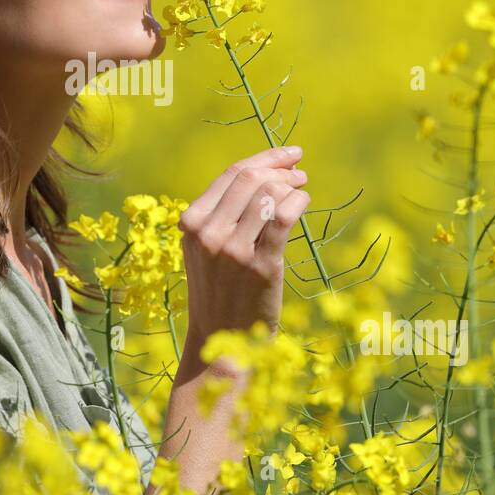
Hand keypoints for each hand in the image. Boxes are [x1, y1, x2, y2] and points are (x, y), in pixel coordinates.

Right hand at [176, 145, 309, 376]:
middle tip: (300, 172)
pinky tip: (304, 202)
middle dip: (280, 168)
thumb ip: (222, 213)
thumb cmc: (220, 290)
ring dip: (292, 185)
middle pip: (251, 178)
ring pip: (268, 194)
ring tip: (301, 188)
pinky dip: (298, 201)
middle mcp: (208, 233)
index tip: (287, 154)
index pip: (231, 174)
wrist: (221, 341)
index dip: (264, 157)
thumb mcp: (205, 249)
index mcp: (191, 223)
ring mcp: (233, 250)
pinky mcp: (260, 266)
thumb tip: (264, 172)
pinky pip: (283, 217)